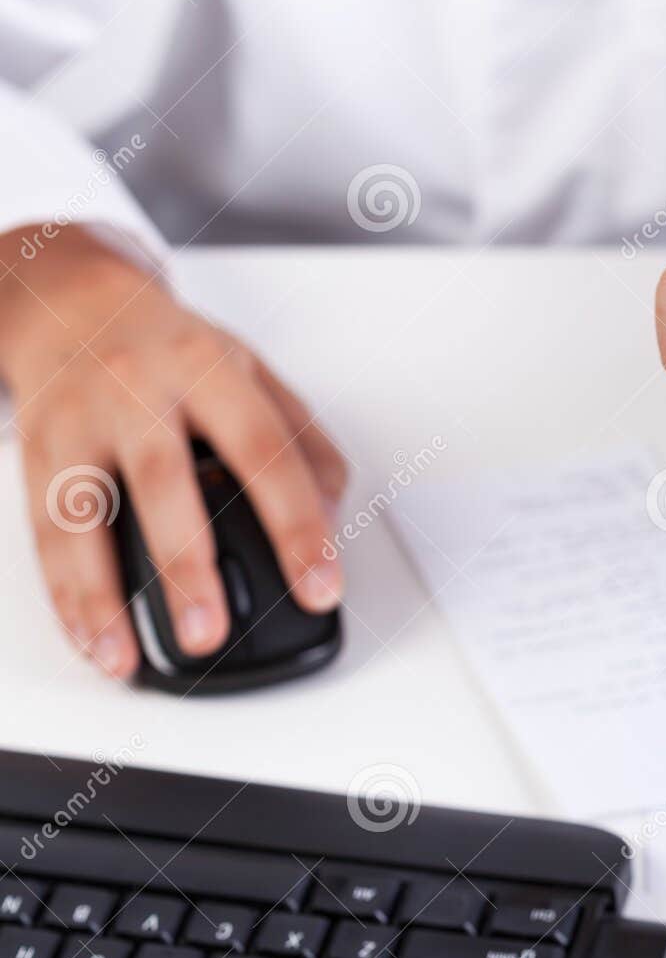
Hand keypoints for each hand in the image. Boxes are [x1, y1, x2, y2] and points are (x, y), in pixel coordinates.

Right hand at [0, 227, 347, 677]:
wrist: (72, 302)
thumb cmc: (170, 347)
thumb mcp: (249, 369)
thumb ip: (300, 437)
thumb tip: (333, 515)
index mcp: (209, 368)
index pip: (264, 451)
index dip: (298, 525)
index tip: (320, 589)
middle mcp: (139, 390)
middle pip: (165, 483)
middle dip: (188, 566)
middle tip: (212, 632)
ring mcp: (81, 422)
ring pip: (86, 514)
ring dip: (103, 593)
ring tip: (125, 654)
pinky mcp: (39, 454)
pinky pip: (48, 532)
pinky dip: (67, 595)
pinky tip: (91, 638)